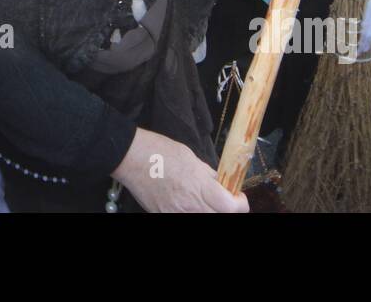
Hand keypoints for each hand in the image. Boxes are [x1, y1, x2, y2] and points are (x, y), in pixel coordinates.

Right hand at [113, 128, 248, 212]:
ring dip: (209, 211)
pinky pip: (184, 217)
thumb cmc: (159, 151)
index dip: (240, 203)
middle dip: (227, 209)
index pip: (232, 207)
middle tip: (225, 200)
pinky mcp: (163, 216)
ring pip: (203, 218)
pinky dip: (191, 212)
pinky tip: (187, 202)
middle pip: (220, 216)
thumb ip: (207, 174)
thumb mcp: (190, 157)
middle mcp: (190, 205)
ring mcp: (176, 213)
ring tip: (204, 200)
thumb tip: (220, 183)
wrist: (130, 157)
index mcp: (199, 186)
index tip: (239, 196)